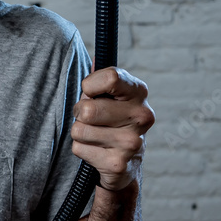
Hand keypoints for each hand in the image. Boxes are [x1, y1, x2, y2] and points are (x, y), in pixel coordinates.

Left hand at [70, 66, 154, 191]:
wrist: (126, 163)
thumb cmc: (112, 119)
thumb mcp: (111, 96)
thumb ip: (102, 78)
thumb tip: (95, 57)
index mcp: (139, 92)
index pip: (110, 77)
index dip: (90, 85)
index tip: (93, 93)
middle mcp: (141, 116)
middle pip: (87, 109)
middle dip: (80, 113)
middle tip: (92, 119)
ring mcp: (131, 142)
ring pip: (78, 130)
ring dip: (80, 133)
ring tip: (96, 135)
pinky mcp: (118, 164)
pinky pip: (78, 148)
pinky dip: (81, 150)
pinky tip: (98, 151)